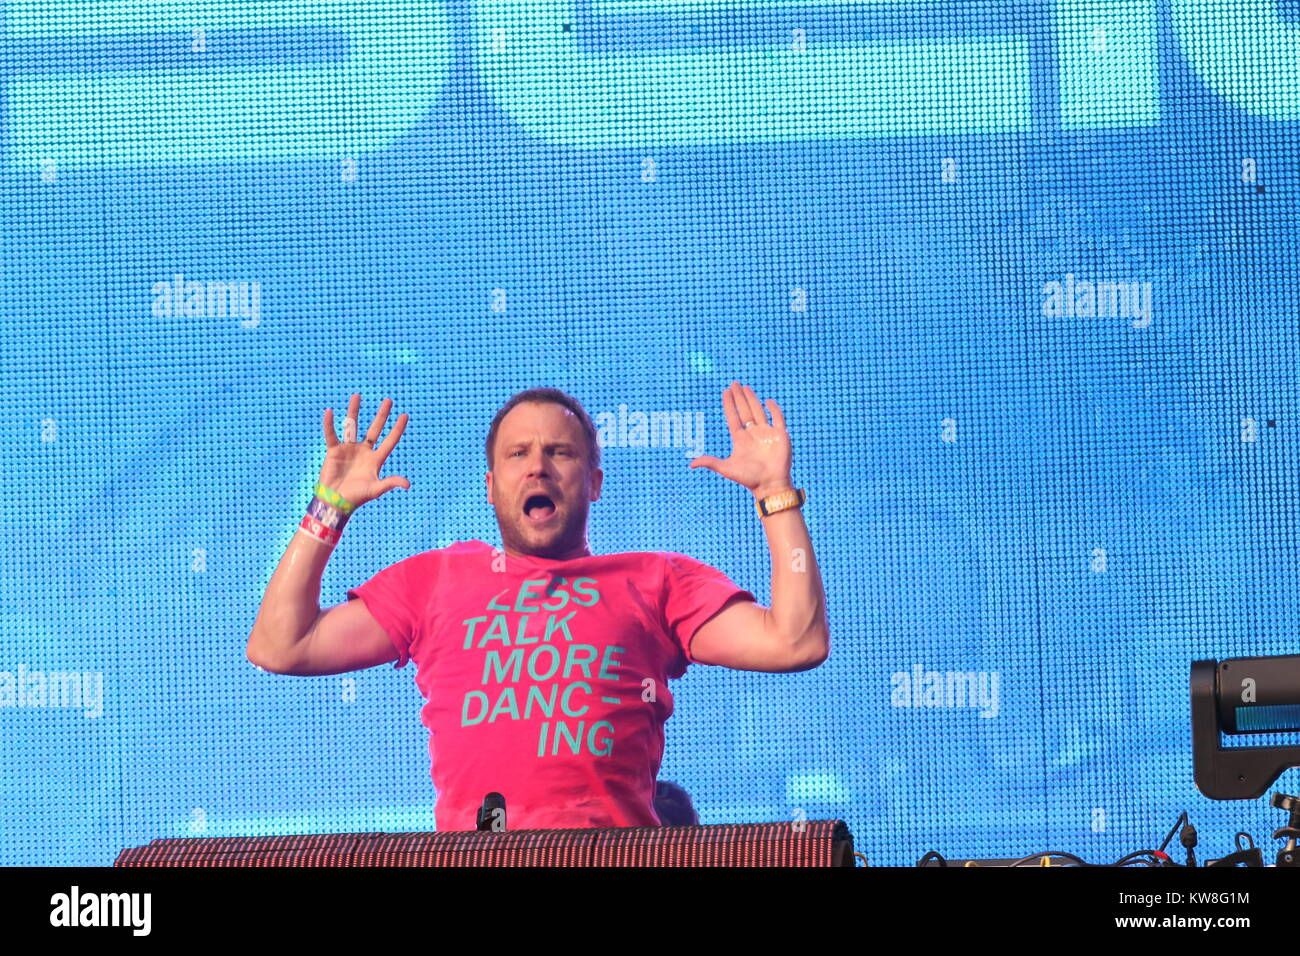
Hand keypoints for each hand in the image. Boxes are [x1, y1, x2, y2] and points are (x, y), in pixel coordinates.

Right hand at [318, 394, 410, 507]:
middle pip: (375, 429)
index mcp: (376, 459)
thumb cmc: (356, 497)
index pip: (389, 440)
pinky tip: (330, 412)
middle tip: (389, 400)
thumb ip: (390, 483)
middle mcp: (364, 451)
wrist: (335, 501)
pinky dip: (330, 424)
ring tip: (357, 395)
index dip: (397, 429)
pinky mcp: (334, 451)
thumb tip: (407, 484)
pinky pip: (332, 434)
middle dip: (382, 415)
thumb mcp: (376, 489)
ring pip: (352, 426)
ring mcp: (349, 449)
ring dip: (354, 411)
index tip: (405, 415)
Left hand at [689, 382, 792, 497]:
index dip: (729, 404)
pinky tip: (767, 401)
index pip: (733, 417)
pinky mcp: (780, 435)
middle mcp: (753, 433)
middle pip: (745, 411)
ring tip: (745, 387)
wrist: (769, 484)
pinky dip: (773, 409)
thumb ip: (710, 462)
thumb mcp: (727, 469)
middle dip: (739, 397)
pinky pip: (777, 418)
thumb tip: (690, 464)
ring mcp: (767, 433)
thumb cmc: (749, 478)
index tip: (725, 392)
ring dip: (752, 399)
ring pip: (758, 411)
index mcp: (740, 439)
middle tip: (734, 383)